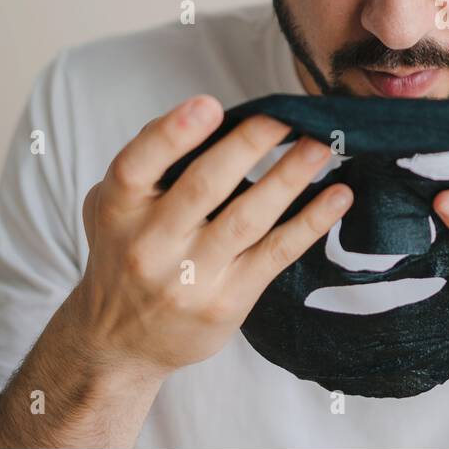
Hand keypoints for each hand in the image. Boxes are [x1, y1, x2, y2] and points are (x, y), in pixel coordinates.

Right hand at [72, 95, 352, 380]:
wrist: (118, 343)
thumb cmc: (124, 255)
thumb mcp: (110, 207)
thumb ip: (146, 161)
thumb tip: (200, 114)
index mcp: (118, 208)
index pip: (138, 165)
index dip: (173, 133)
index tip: (210, 105)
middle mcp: (149, 243)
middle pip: (204, 186)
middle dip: (250, 144)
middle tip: (288, 115)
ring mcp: (189, 277)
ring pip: (247, 219)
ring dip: (289, 178)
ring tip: (320, 147)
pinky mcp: (226, 302)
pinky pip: (275, 254)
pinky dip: (310, 223)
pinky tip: (337, 197)